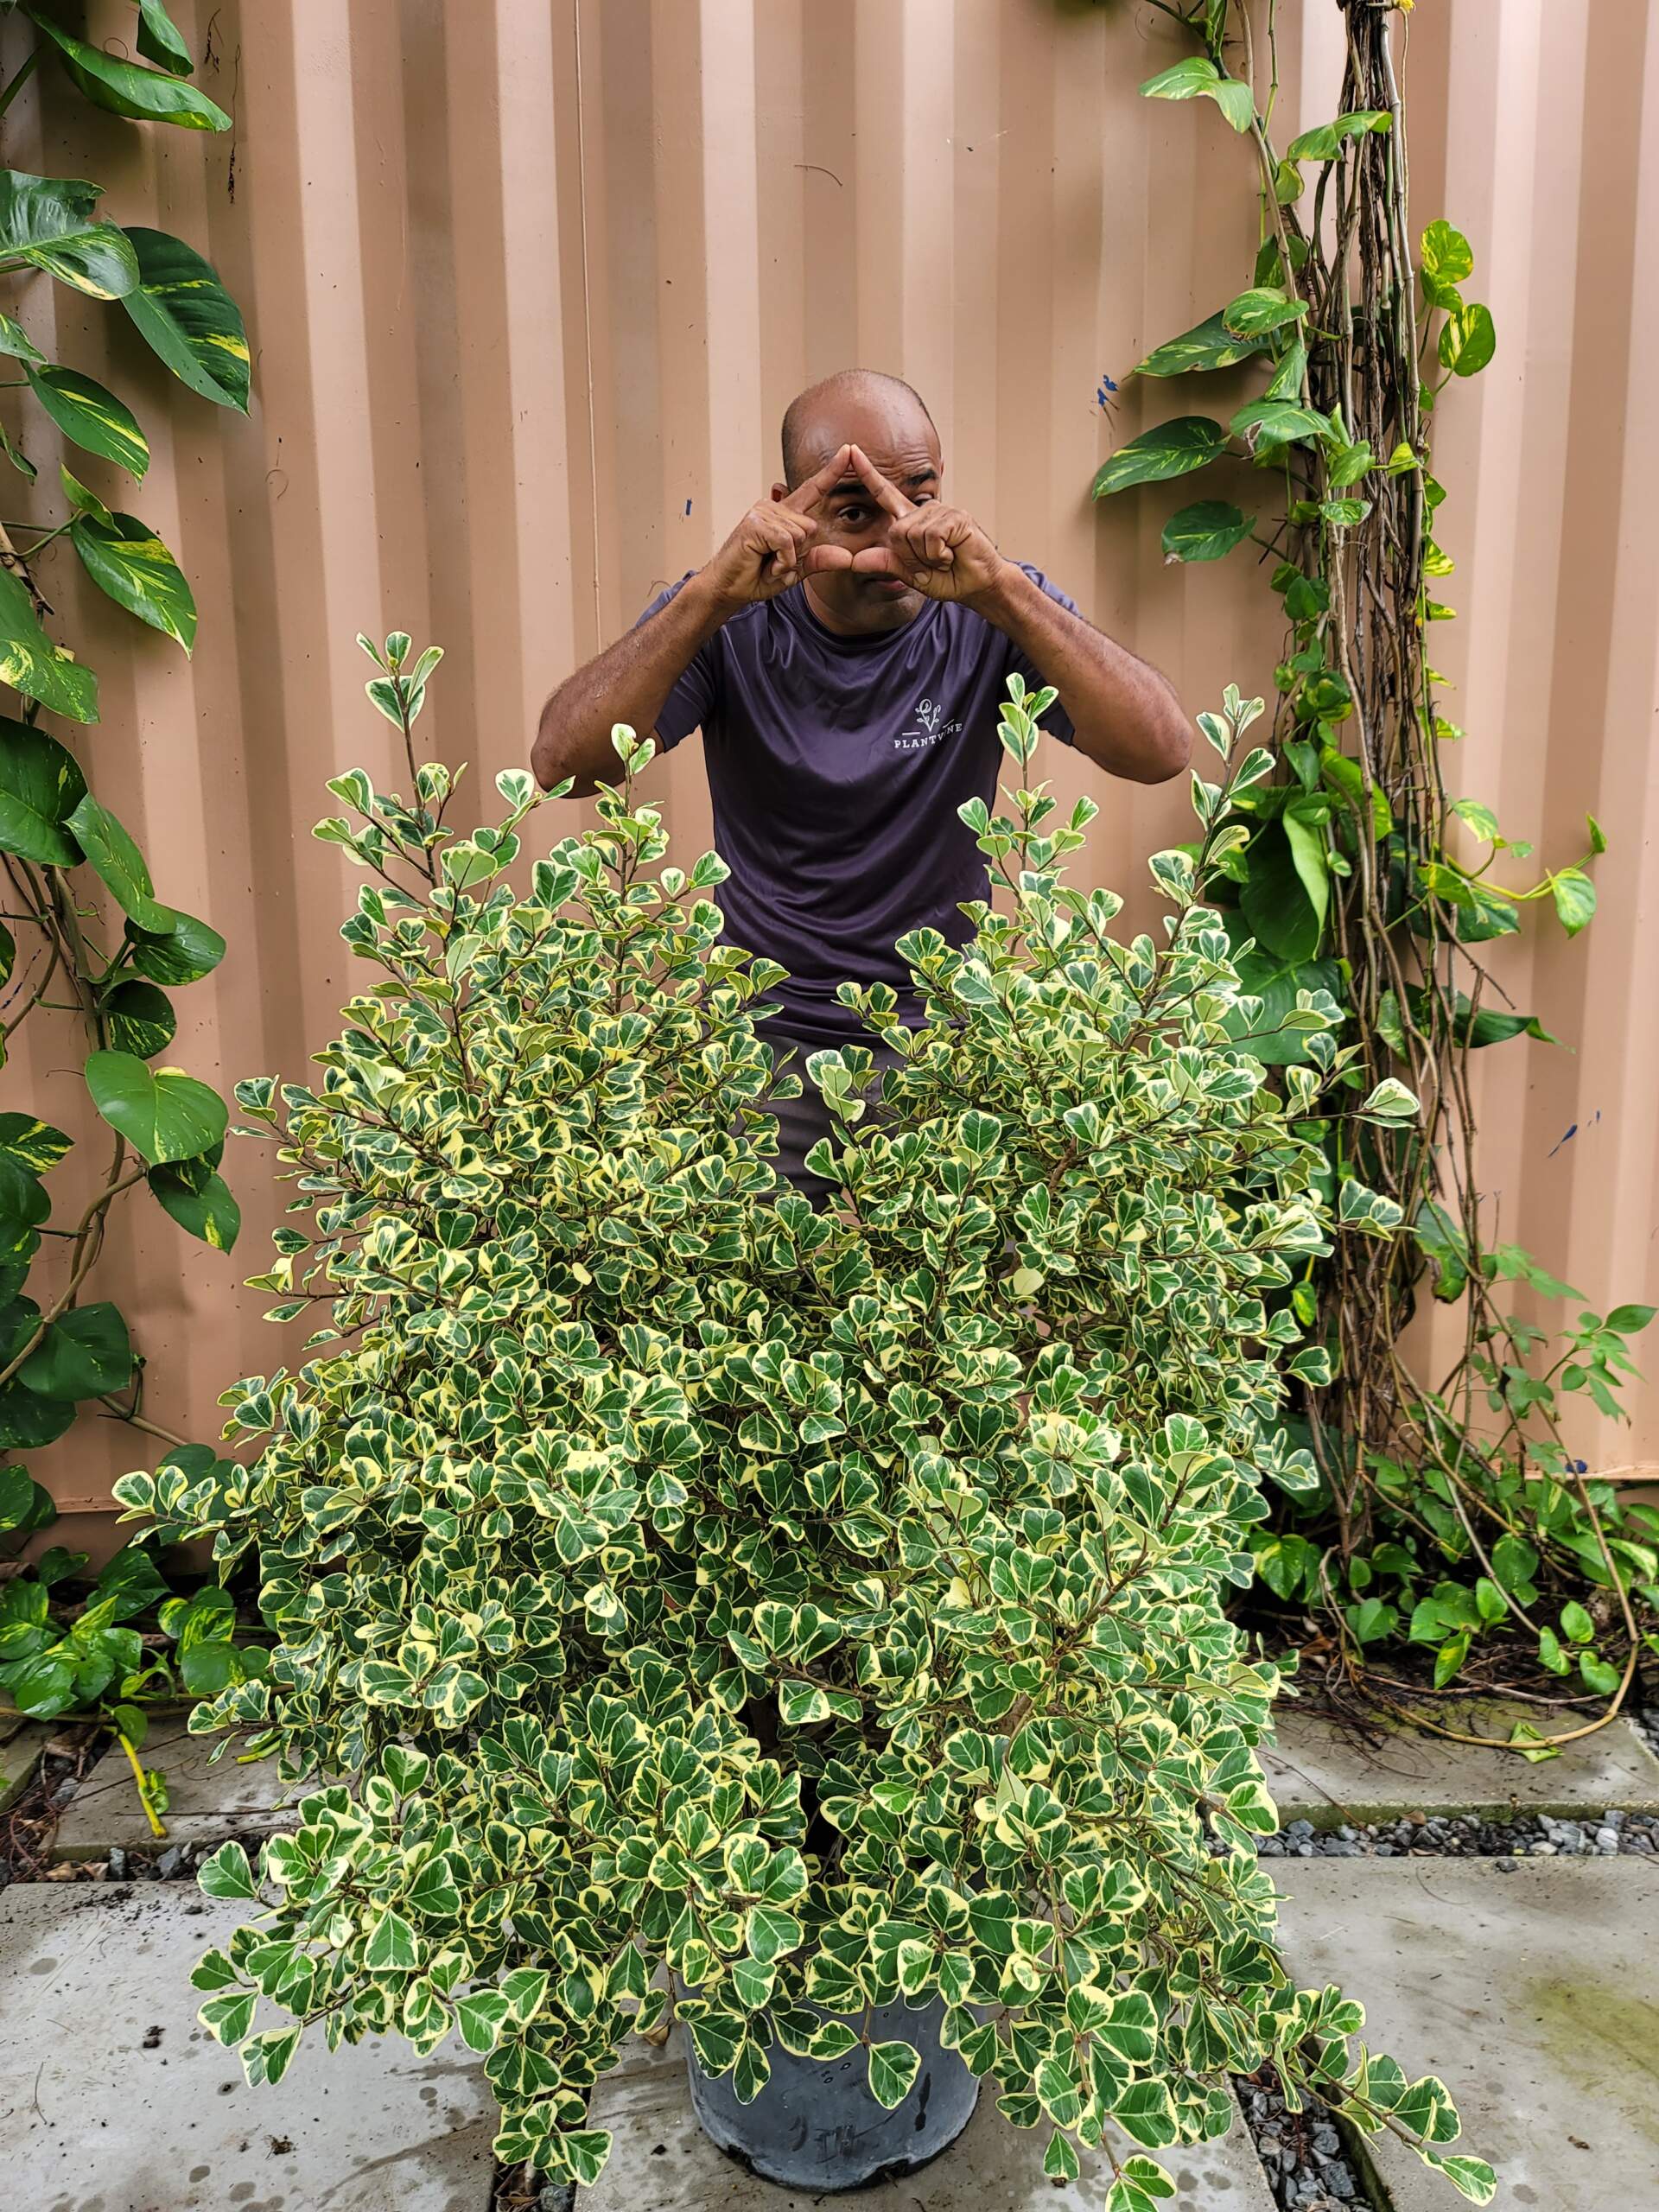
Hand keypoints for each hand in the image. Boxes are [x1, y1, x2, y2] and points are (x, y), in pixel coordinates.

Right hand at [702, 445, 858, 606]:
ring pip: (799, 535)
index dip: (832, 472)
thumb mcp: (795, 569)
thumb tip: (848, 557)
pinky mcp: (755, 523)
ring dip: (788, 559)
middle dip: (799, 553)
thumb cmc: (758, 576)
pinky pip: (786, 542)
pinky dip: (782, 560)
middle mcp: (774, 507)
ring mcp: (763, 512)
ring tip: (767, 562)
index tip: (848, 450)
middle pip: (811, 527)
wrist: (729, 588)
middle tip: (775, 562)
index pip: (813, 489)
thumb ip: (820, 560)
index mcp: (786, 514)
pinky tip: (765, 562)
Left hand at [840, 446, 1009, 603]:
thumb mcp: (911, 574)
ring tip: (945, 558)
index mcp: (911, 521)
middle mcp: (924, 511)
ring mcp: (941, 511)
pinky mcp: (955, 516)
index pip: (885, 493)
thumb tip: (854, 561)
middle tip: (933, 563)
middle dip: (911, 557)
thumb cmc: (948, 577)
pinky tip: (952, 554)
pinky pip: (932, 537)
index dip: (868, 474)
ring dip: (927, 557)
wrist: (978, 584)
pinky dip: (939, 554)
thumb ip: (886, 563)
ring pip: (913, 535)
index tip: (852, 451)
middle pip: (897, 532)